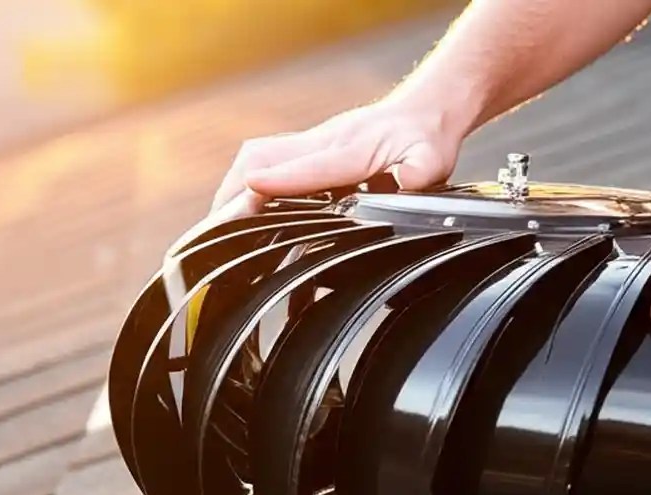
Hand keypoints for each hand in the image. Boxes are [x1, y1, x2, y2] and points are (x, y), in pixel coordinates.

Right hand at [210, 97, 463, 212]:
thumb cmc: (427, 138)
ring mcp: (313, 143)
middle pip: (262, 156)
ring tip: (219, 227)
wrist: (426, 109)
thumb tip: (410, 179)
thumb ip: (421, 171)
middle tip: (216, 229)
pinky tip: (244, 213)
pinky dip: (250, 186)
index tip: (250, 192)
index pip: (308, 165)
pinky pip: (270, 164)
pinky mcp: (310, 149)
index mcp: (352, 148)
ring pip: (258, 157)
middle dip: (235, 190)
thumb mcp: (434, 159)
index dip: (279, 181)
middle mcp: (324, 142)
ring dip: (235, 189)